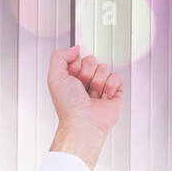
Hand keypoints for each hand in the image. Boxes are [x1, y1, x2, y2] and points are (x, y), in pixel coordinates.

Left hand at [47, 46, 122, 170]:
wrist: (83, 123)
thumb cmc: (68, 105)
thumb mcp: (55, 77)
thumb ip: (59, 57)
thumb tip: (76, 47)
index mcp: (71, 78)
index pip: (78, 57)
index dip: (75, 66)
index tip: (71, 79)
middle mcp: (85, 81)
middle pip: (92, 60)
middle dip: (87, 73)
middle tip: (82, 88)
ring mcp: (100, 86)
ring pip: (104, 67)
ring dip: (97, 82)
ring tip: (92, 96)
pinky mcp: (114, 91)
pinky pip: (117, 76)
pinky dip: (110, 86)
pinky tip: (103, 97)